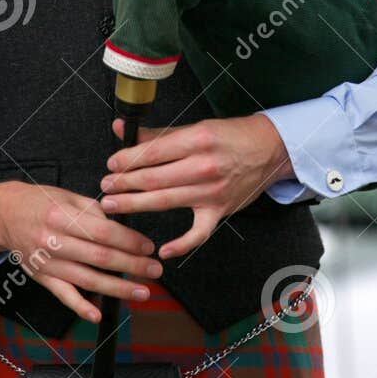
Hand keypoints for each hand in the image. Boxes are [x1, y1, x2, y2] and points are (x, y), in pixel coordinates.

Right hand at [0, 181, 163, 323]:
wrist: (4, 214)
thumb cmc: (38, 201)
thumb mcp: (66, 196)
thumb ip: (94, 211)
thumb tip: (121, 227)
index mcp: (62, 216)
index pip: (103, 232)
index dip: (129, 241)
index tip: (148, 246)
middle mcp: (53, 241)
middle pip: (99, 257)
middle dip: (132, 265)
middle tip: (155, 270)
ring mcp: (47, 263)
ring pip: (87, 279)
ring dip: (117, 288)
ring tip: (142, 292)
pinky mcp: (42, 278)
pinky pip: (63, 295)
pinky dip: (81, 306)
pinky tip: (99, 314)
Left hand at [100, 112, 295, 257]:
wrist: (270, 149)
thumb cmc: (231, 136)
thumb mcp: (196, 127)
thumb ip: (157, 134)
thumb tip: (123, 129)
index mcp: (197, 140)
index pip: (153, 152)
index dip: (127, 160)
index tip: (111, 164)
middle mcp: (204, 166)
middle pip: (155, 179)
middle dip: (125, 183)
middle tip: (106, 186)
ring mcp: (213, 192)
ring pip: (166, 202)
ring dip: (136, 204)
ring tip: (114, 205)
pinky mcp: (220, 211)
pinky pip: (198, 233)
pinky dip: (181, 244)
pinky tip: (163, 250)